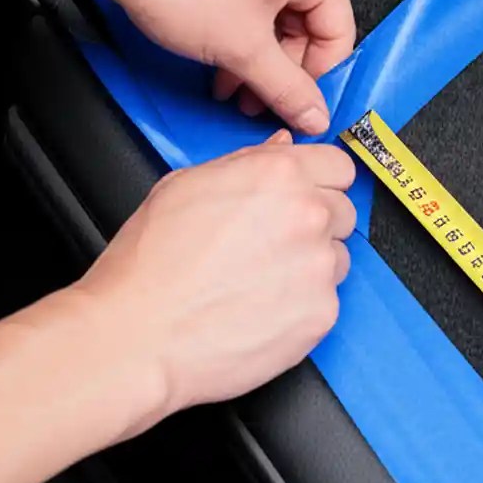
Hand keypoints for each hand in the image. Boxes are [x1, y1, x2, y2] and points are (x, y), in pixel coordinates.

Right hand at [75, 130, 355, 411]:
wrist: (139, 334)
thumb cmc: (151, 263)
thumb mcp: (186, 186)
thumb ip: (247, 162)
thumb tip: (281, 147)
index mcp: (278, 174)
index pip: (338, 166)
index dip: (320, 182)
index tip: (307, 196)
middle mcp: (308, 215)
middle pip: (343, 211)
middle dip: (315, 224)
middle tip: (271, 244)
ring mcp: (319, 267)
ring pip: (337, 258)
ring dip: (310, 266)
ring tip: (258, 281)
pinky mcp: (321, 314)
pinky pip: (326, 301)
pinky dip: (301, 306)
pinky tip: (259, 308)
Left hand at [81, 0, 356, 134]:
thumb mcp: (242, 49)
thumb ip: (286, 89)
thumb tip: (314, 114)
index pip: (338, 32)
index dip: (318, 78)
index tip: (301, 108)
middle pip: (305, 26)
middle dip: (278, 71)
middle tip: (255, 103)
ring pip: (275, 17)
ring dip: (255, 59)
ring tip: (230, 88)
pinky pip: (253, 0)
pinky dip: (240, 34)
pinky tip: (218, 61)